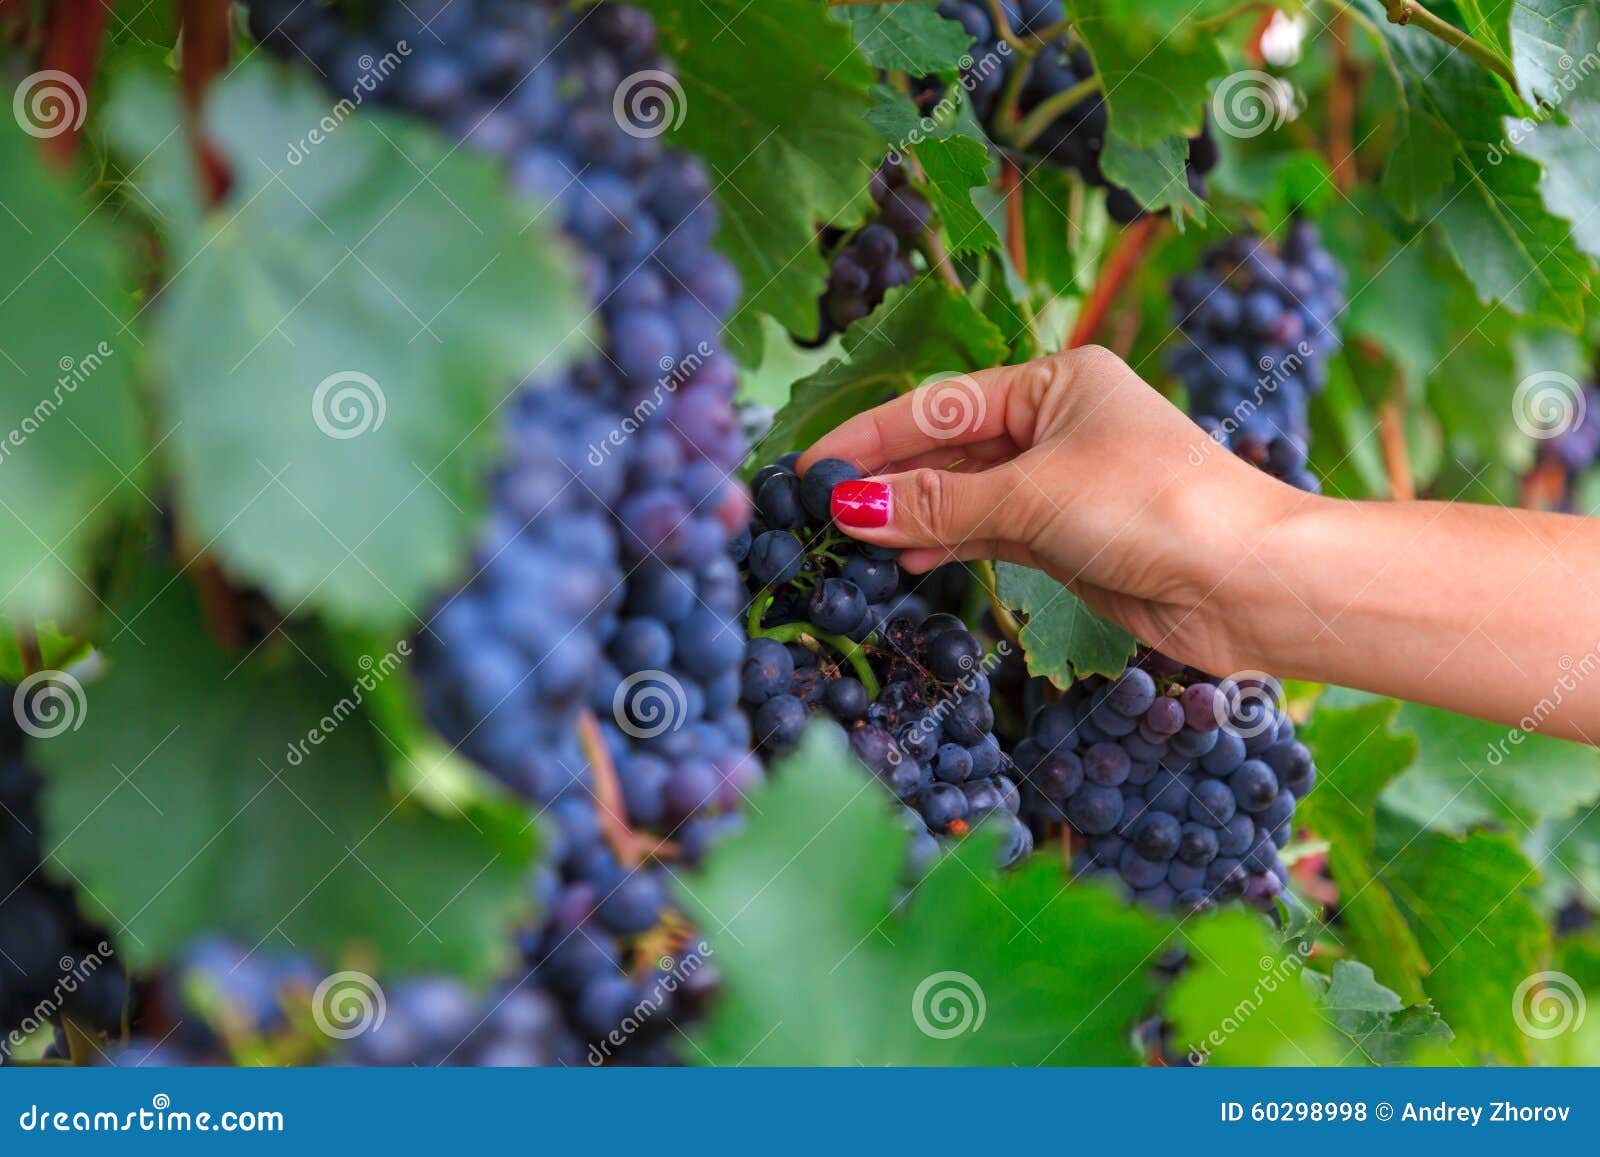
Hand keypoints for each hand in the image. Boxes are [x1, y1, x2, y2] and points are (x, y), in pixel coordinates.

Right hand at [797, 347, 1302, 676]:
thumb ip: (938, 504)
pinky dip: (947, 543)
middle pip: (949, 448)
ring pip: (966, 494)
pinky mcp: (1070, 537)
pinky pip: (989, 532)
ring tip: (850, 539)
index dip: (871, 436)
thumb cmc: (1155, 508)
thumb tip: (849, 506)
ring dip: (912, 516)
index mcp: (1058, 381)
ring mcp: (1064, 482)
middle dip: (887, 479)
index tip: (811, 465)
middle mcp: (1059, 423)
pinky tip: (904, 557)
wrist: (1250, 582)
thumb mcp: (1034, 496)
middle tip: (817, 506)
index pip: (939, 405)